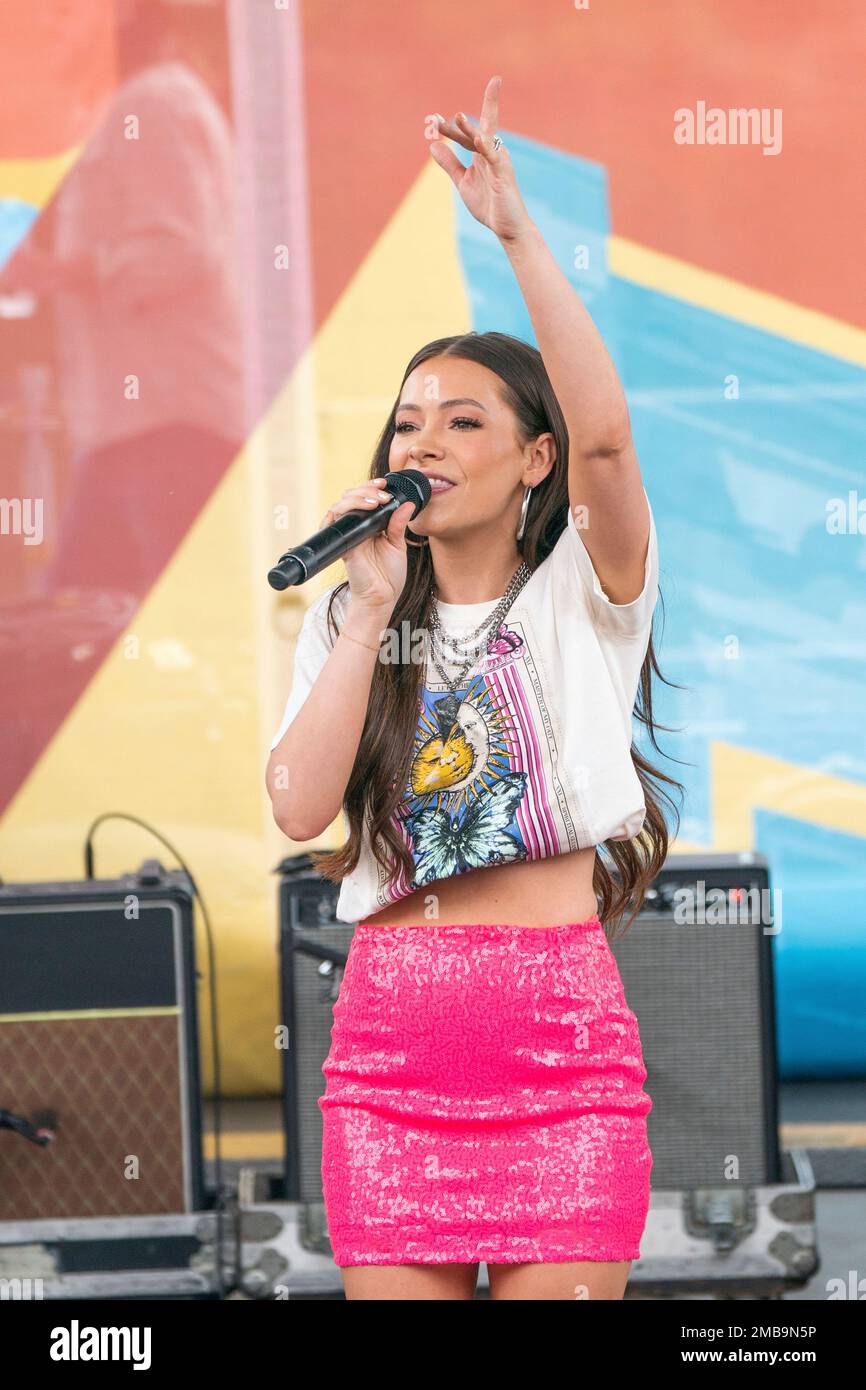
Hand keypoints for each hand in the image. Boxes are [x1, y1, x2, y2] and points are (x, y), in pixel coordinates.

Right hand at [319, 477, 414, 612]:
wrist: (382, 597)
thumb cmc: (389, 575)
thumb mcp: (398, 545)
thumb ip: (399, 524)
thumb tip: (407, 503)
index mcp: (369, 525)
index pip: (364, 498)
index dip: (372, 487)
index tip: (386, 484)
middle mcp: (355, 527)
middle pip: (350, 497)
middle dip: (366, 489)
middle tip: (383, 493)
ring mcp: (347, 535)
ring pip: (341, 505)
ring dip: (358, 497)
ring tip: (377, 500)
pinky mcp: (343, 544)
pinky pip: (333, 522)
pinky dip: (344, 511)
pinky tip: (362, 509)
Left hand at [426, 75, 531, 242]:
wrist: (507, 227)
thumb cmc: (488, 203)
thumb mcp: (463, 181)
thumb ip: (450, 163)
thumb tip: (432, 145)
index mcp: (481, 153)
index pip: (465, 135)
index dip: (449, 128)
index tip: (433, 120)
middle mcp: (491, 152)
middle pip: (476, 129)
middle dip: (461, 121)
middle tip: (437, 117)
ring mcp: (498, 161)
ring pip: (484, 139)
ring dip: (470, 129)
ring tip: (457, 117)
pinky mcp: (504, 174)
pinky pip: (495, 158)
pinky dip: (487, 148)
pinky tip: (478, 139)